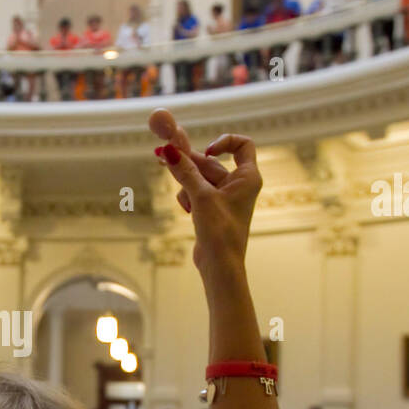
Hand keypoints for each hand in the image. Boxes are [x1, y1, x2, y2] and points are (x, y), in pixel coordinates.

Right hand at [148, 107, 261, 276]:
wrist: (220, 266)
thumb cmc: (221, 233)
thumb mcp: (201, 197)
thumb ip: (185, 171)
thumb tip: (169, 149)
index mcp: (247, 177)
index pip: (242, 145)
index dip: (224, 142)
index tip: (206, 150)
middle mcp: (238, 184)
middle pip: (210, 162)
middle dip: (188, 162)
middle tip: (162, 153)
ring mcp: (224, 197)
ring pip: (199, 177)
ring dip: (186, 183)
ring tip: (181, 197)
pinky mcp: (211, 209)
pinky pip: (196, 192)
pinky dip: (188, 196)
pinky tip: (186, 209)